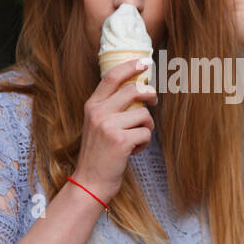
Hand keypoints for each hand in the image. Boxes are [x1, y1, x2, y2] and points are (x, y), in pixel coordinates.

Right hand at [72, 57, 158, 203]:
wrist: (89, 182)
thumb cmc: (99, 154)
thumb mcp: (97, 125)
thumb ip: (111, 107)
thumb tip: (139, 90)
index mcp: (92, 106)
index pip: (111, 77)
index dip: (130, 66)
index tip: (145, 61)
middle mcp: (98, 113)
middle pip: (133, 90)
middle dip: (150, 94)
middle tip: (154, 102)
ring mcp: (108, 126)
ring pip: (143, 115)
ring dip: (147, 128)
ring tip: (136, 139)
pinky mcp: (120, 141)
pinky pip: (145, 133)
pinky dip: (144, 143)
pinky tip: (133, 151)